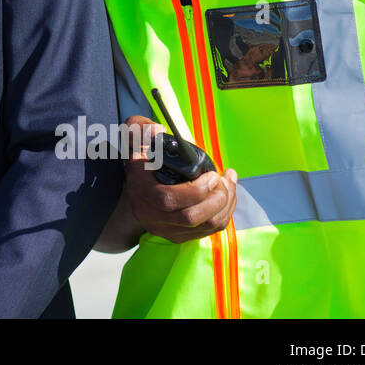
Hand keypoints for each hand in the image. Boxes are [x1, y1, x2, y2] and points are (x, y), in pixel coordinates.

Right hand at [123, 114, 236, 243]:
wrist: (138, 185)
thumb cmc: (143, 158)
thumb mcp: (135, 137)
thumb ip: (141, 128)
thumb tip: (157, 131)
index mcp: (139, 189)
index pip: (168, 198)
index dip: (196, 190)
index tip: (211, 175)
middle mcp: (149, 214)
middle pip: (190, 217)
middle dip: (217, 198)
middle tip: (223, 179)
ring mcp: (165, 228)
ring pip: (204, 225)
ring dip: (226, 204)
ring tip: (228, 184)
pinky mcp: (179, 235)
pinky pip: (210, 230)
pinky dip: (225, 213)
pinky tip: (227, 195)